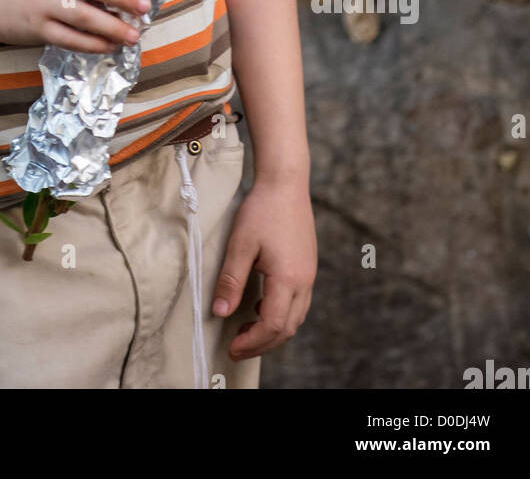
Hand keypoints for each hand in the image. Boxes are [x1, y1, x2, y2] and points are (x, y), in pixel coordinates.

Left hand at [211, 177, 316, 360]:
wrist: (286, 183)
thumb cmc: (262, 210)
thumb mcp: (240, 244)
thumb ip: (231, 281)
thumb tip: (220, 312)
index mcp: (288, 279)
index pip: (272, 325)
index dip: (252, 342)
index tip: (232, 346)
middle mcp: (304, 282)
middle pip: (287, 328)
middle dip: (262, 343)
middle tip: (237, 347)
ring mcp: (309, 275)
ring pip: (295, 318)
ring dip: (273, 331)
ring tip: (247, 331)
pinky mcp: (308, 267)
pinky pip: (298, 303)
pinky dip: (281, 314)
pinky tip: (260, 305)